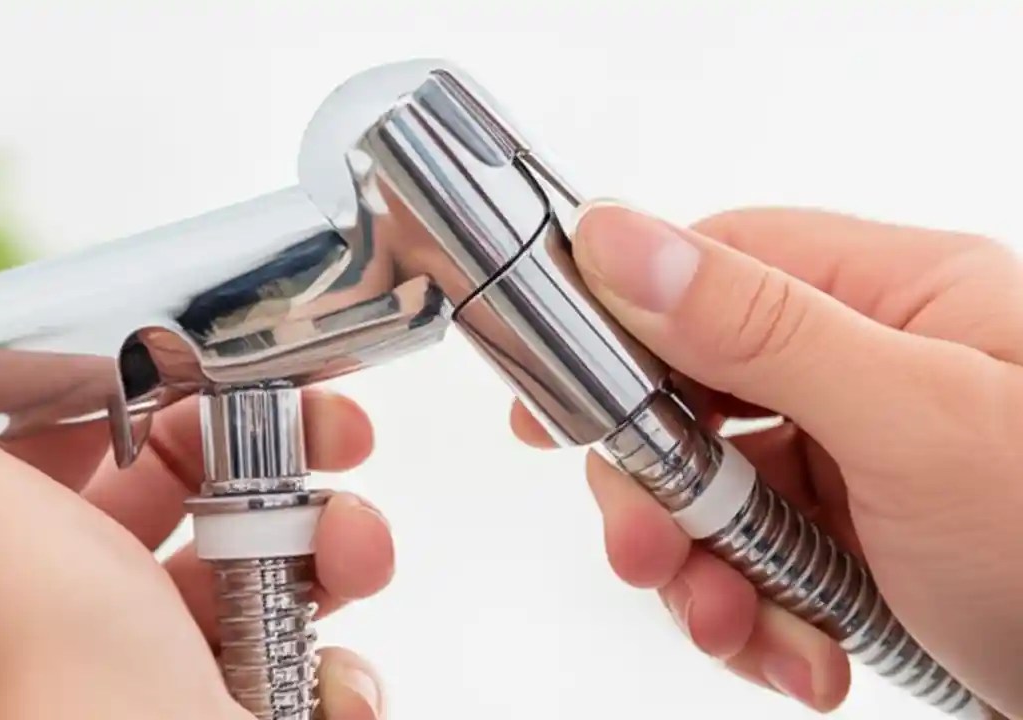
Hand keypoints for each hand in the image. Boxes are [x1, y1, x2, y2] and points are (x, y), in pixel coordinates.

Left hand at [0, 283, 392, 719]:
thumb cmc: (50, 682)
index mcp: (17, 554)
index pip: (93, 443)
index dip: (168, 391)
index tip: (231, 361)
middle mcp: (93, 621)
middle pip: (206, 497)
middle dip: (288, 450)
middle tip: (332, 429)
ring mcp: (173, 678)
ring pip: (280, 574)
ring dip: (341, 546)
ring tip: (354, 550)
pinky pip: (321, 669)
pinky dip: (346, 668)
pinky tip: (333, 683)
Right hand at [511, 206, 1022, 716]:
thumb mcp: (916, 423)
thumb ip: (759, 326)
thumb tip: (619, 239)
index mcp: (896, 297)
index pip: (709, 271)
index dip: (617, 329)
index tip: (550, 402)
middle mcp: (872, 370)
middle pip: (692, 397)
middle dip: (661, 488)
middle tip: (653, 550)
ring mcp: (863, 461)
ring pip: (715, 493)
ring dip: (708, 574)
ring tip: (745, 630)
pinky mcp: (858, 541)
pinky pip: (757, 563)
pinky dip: (757, 619)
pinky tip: (800, 654)